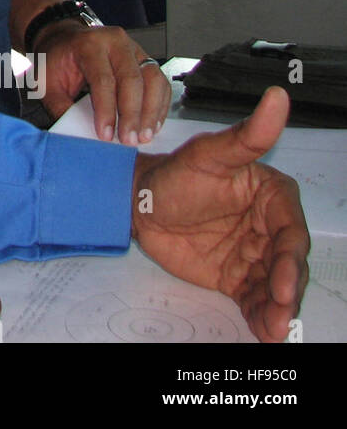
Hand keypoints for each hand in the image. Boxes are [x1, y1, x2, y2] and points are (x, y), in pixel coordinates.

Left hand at [33, 21, 170, 143]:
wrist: (63, 38)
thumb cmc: (56, 58)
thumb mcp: (46, 80)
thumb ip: (61, 106)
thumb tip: (79, 134)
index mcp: (89, 44)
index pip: (103, 79)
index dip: (106, 110)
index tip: (107, 135)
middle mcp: (115, 42)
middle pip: (132, 79)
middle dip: (132, 114)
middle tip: (130, 140)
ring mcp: (134, 48)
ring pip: (153, 80)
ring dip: (151, 111)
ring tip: (144, 135)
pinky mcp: (145, 58)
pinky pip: (160, 82)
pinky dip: (159, 105)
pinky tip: (152, 123)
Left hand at [132, 87, 309, 342]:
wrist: (137, 201)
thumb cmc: (174, 173)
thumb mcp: (209, 155)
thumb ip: (247, 135)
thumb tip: (277, 97)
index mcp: (271, 198)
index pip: (289, 232)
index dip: (289, 258)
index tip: (282, 280)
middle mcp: (268, 228)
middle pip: (287, 264)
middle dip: (287, 290)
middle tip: (280, 311)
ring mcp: (253, 255)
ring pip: (274, 286)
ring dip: (278, 309)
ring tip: (273, 329)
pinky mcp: (236, 277)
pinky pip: (254, 299)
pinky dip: (261, 316)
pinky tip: (263, 331)